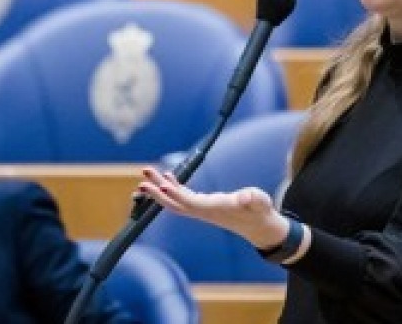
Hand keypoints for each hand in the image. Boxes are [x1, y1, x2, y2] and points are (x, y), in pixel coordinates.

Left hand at [137, 167, 288, 248]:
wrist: (259, 227)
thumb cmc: (260, 212)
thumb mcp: (260, 202)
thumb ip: (253, 199)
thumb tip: (245, 197)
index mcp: (215, 209)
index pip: (190, 203)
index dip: (175, 194)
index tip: (162, 185)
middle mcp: (203, 211)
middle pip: (175, 204)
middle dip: (157, 194)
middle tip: (142, 181)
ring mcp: (202, 209)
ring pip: (175, 200)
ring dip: (160, 189)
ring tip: (146, 174)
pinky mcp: (204, 205)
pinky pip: (183, 197)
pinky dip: (173, 187)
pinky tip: (167, 177)